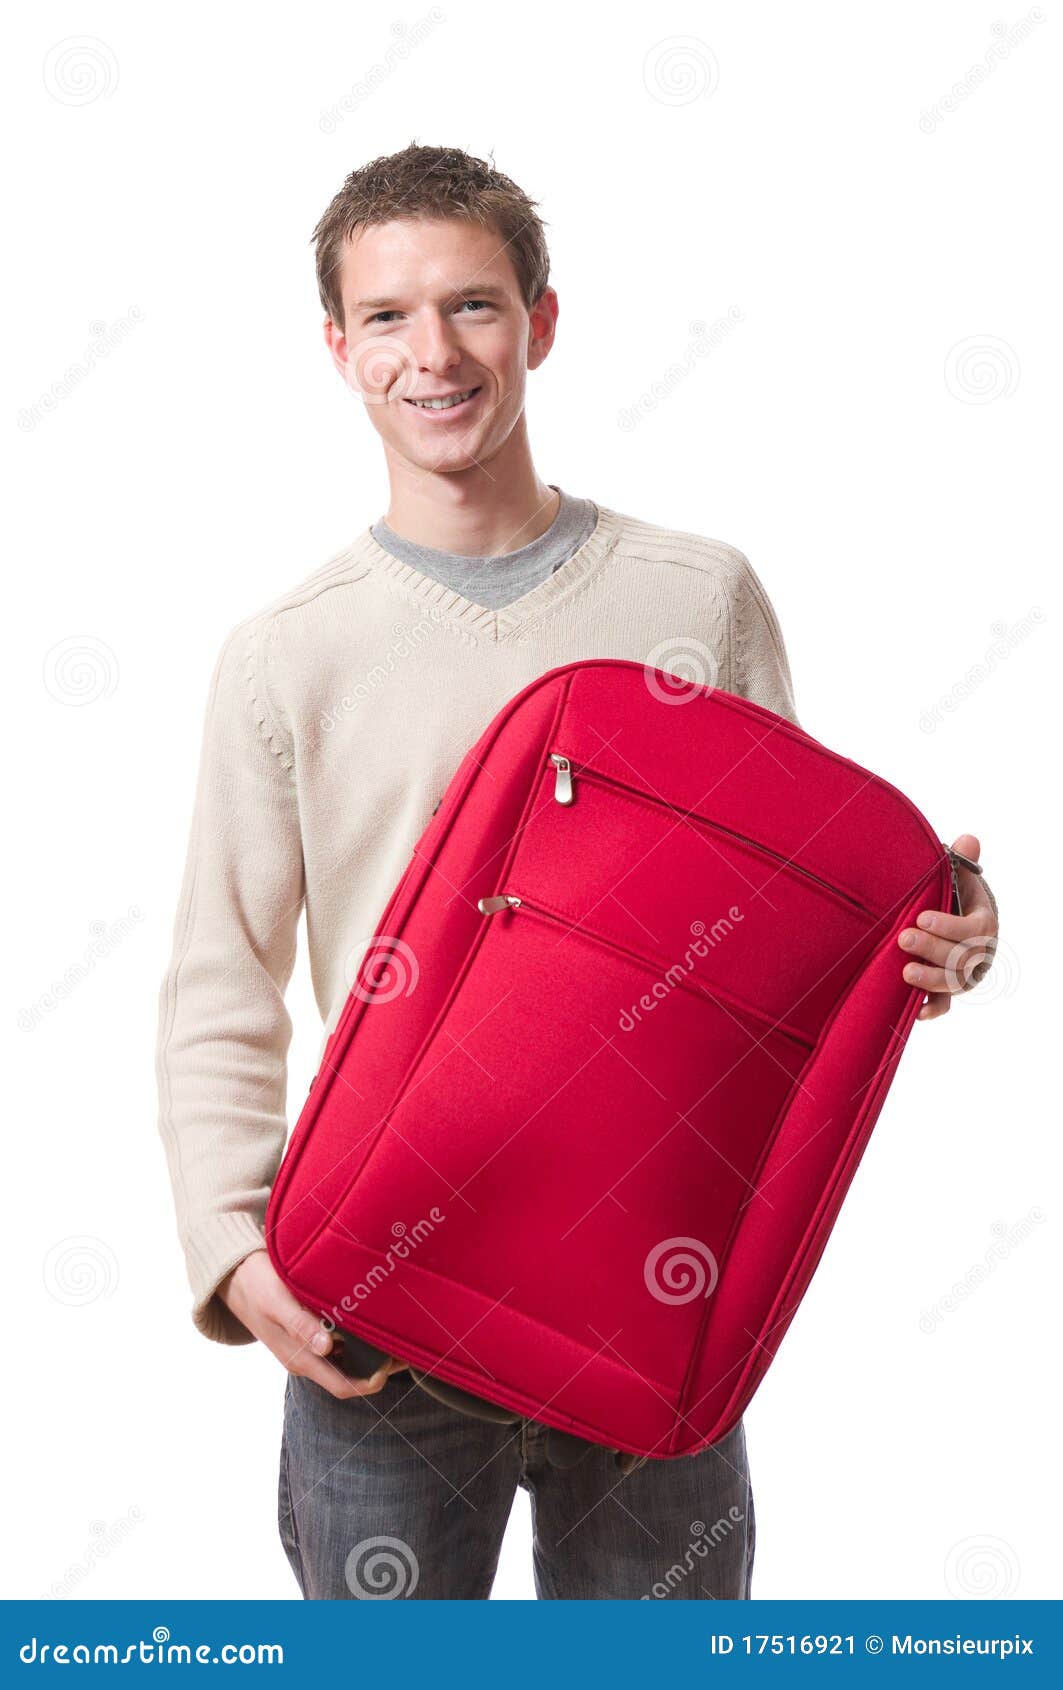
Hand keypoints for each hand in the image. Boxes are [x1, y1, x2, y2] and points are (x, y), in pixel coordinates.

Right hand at [217, 1249, 408, 1399]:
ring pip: (349, 1360)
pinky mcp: (311, 1332)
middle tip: (408, 1343)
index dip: (373, 1381)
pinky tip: (376, 1320)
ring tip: (399, 1331)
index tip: (395, 1361)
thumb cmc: (257, 1285)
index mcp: (300, 1359)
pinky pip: (342, 1344)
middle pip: (351, 1376)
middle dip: (381, 1366)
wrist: (235, 1276)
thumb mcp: (277, 1302)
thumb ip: (300, 1325)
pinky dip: (361, 1338)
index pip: (343, 1386)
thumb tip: (325, 1347)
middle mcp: (307, 1358)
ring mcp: (309, 1347)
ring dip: (374, 1352)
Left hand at [897, 833, 998, 1021]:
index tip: (921, 917)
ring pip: (954, 983)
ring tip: (906, 972)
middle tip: (904, 938)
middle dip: (933, 949)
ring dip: (931, 981)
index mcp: (983, 924)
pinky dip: (933, 1009)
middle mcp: (978, 952)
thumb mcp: (960, 876)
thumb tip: (968, 839)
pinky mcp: (949, 989)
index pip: (972, 930)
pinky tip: (918, 1012)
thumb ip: (962, 860)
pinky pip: (945, 1004)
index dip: (948, 926)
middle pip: (961, 958)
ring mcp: (965, 973)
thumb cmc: (954, 895)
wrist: (955, 919)